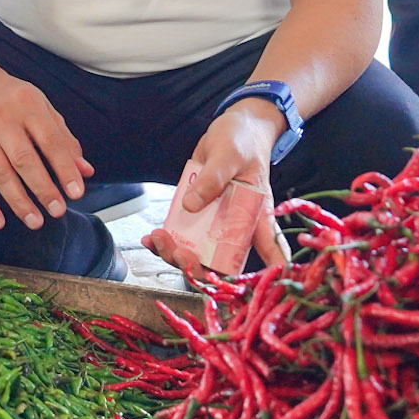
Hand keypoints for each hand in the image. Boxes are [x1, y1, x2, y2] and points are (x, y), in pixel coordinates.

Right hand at [0, 70, 91, 231]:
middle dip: (42, 188)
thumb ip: (64, 139)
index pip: (49, 140)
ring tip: (35, 221)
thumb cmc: (11, 99)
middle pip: (23, 159)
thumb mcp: (42, 108)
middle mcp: (1, 120)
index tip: (76, 192)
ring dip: (18, 201)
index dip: (64, 167)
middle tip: (58, 210)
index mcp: (27, 106)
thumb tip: (85, 171)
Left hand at [144, 102, 289, 274]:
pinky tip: (150, 238)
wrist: (233, 126)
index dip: (266, 277)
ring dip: (176, 256)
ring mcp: (216, 223)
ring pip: (198, 254)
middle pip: (222, 263)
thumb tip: (191, 205)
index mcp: (256, 215)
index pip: (269, 252)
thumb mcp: (229, 154)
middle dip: (198, 267)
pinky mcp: (198, 215)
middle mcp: (237, 226)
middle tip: (179, 252)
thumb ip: (213, 178)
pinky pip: (182, 237)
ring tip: (157, 239)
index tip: (251, 292)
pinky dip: (165, 242)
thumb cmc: (242, 140)